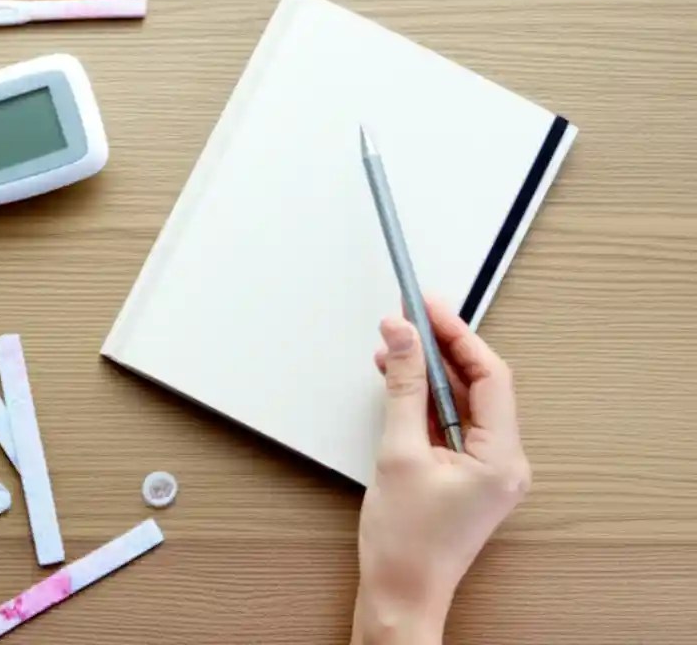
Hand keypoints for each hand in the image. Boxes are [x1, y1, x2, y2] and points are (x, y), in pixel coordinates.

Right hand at [351, 299, 531, 644]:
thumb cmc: (404, 543)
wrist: (400, 594)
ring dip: (428, 374)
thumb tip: (403, 336)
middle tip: (407, 317)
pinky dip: (425, 401)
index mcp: (503, 457)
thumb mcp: (398, 453)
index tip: (428, 306)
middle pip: (479, 385)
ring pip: (463, 403)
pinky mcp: (469, 474)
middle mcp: (506, 461)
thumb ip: (401, 388)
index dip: (457, 335)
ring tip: (392, 347)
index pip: (490, 375)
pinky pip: (453, 424)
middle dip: (440, 349)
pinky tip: (398, 384)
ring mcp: (489, 469)